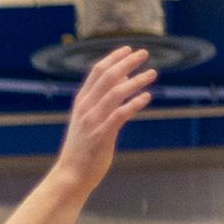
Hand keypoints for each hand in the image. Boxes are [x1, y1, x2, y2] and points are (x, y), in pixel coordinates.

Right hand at [53, 46, 156, 193]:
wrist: (71, 174)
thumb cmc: (81, 149)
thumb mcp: (86, 121)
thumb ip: (99, 103)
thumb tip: (120, 83)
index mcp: (81, 102)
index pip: (96, 72)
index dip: (113, 58)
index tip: (128, 49)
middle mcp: (86, 108)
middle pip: (108, 77)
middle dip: (127, 62)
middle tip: (144, 53)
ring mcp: (93, 120)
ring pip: (116, 92)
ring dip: (136, 80)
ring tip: (152, 73)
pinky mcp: (102, 134)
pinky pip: (121, 114)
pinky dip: (135, 103)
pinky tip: (147, 97)